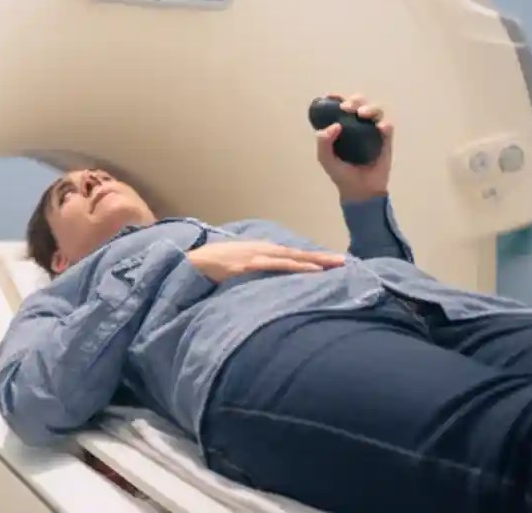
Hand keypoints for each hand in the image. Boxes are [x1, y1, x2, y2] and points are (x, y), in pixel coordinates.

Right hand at [186, 241, 345, 282]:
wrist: (188, 263)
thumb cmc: (210, 267)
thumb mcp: (234, 265)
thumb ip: (252, 270)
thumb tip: (265, 281)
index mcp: (259, 251)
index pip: (291, 255)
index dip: (311, 258)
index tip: (332, 263)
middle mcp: (261, 250)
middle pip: (296, 254)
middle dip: (320, 258)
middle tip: (344, 262)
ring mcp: (254, 256)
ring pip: (291, 258)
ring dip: (314, 262)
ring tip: (334, 265)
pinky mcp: (247, 265)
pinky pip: (276, 266)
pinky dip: (294, 267)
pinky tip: (311, 270)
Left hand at [316, 92, 393, 202]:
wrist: (360, 191)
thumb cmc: (341, 174)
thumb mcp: (326, 159)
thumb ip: (323, 142)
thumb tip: (335, 125)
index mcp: (342, 126)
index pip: (340, 107)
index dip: (336, 98)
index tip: (330, 96)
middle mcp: (358, 125)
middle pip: (359, 103)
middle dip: (354, 100)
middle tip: (347, 108)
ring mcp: (373, 131)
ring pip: (375, 110)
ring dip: (370, 108)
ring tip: (362, 114)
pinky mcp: (386, 140)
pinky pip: (388, 127)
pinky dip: (385, 124)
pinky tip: (380, 128)